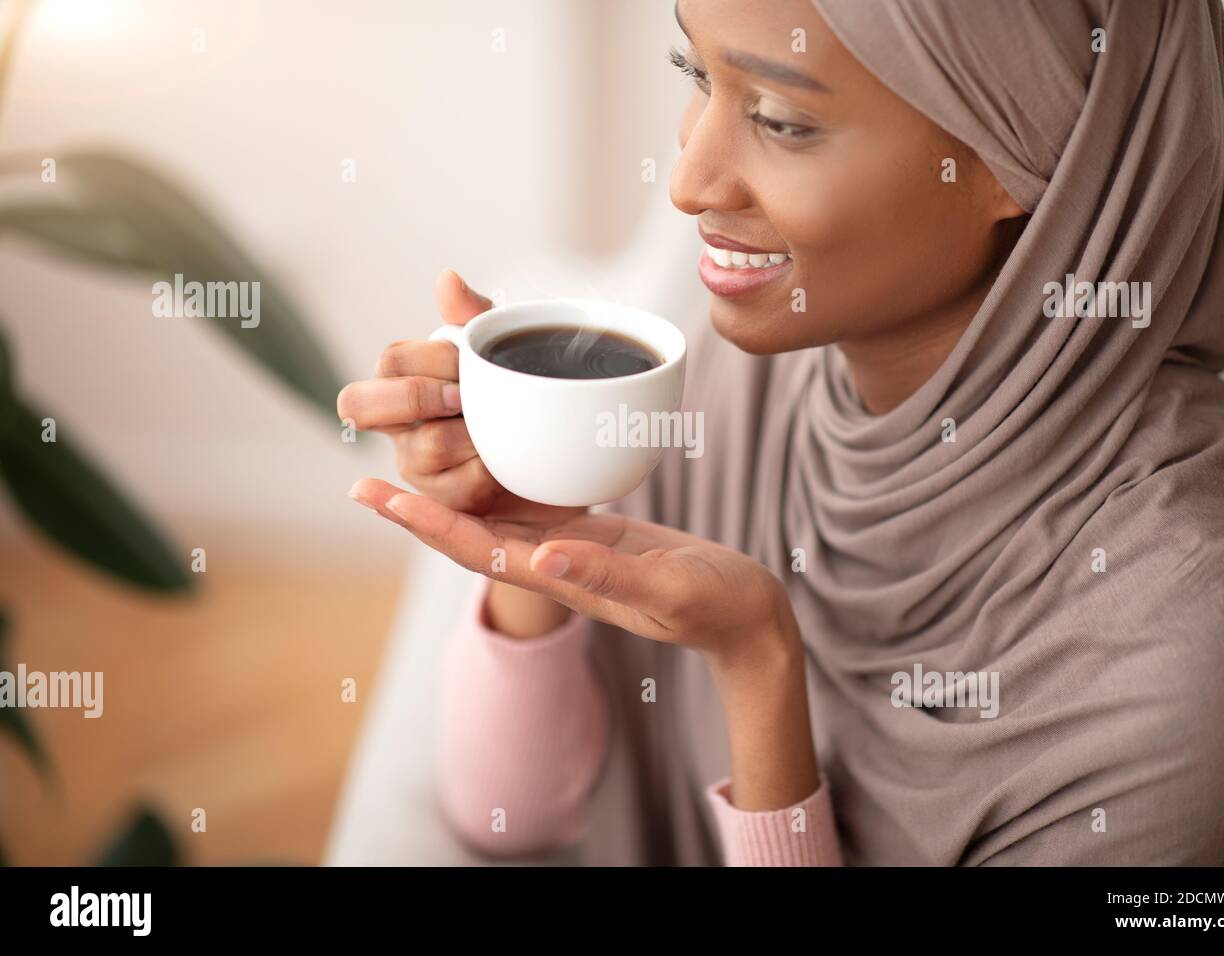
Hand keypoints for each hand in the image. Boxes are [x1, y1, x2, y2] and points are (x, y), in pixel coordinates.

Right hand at [335, 269, 585, 526]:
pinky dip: (490, 469)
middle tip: (463, 397)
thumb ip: (476, 317)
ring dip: (468, 434)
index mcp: (408, 382)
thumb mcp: (506, 353)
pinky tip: (510, 462)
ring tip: (500, 429)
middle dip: (416, 395)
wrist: (568, 455)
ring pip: (423, 448)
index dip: (423, 358)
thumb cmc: (520, 397)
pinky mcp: (447, 506)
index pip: (389, 360)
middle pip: (358, 404)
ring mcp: (420, 469)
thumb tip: (446, 279)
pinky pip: (460, 486)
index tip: (465, 359)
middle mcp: (402, 426)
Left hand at [347, 478, 800, 671]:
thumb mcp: (666, 588)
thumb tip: (544, 554)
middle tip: (361, 482)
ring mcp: (575, 551)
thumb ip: (609, 573)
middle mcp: (558, 565)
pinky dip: (503, 483)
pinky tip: (490, 458)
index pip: (479, 550)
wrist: (746, 618)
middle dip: (416, 511)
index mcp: (565, 578)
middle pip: (472, 536)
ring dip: (449, 497)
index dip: (425, 525)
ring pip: (497, 521)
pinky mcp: (596, 534)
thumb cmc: (715, 606)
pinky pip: (536, 508)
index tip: (375, 499)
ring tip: (409, 465)